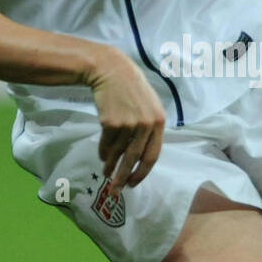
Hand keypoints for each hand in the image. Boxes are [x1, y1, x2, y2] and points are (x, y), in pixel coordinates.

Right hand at [83, 47, 165, 192]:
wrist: (110, 70)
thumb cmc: (130, 89)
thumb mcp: (149, 106)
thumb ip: (150, 129)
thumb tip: (141, 156)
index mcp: (159, 122)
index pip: (153, 155)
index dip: (143, 173)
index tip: (134, 183)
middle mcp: (146, 125)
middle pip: (134, 159)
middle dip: (125, 177)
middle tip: (117, 190)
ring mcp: (128, 124)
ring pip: (118, 153)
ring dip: (111, 166)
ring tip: (106, 173)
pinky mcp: (111, 123)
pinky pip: (106, 144)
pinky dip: (103, 152)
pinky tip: (102, 156)